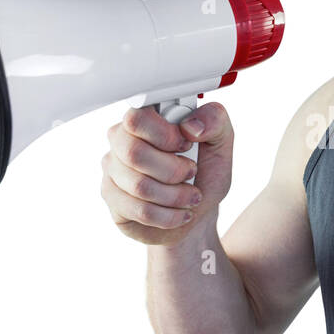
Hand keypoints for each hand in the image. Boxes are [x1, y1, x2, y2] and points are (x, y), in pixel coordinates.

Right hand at [100, 102, 233, 244]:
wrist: (197, 211)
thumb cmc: (204, 173)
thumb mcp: (221, 144)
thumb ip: (214, 120)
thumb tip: (192, 125)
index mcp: (145, 120)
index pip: (136, 118)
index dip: (164, 135)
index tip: (186, 145)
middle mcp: (121, 142)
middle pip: (133, 153)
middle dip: (173, 170)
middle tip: (191, 172)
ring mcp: (112, 171)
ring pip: (139, 186)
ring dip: (176, 196)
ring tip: (191, 196)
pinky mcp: (112, 200)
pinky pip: (139, 211)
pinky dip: (169, 216)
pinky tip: (180, 213)